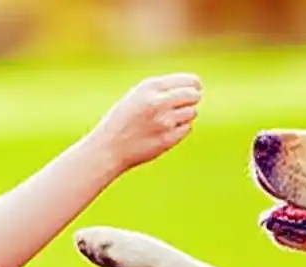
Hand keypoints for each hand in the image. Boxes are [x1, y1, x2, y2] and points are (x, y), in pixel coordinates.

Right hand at [86, 73, 202, 173]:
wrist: (109, 147)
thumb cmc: (124, 119)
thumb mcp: (138, 95)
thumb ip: (162, 89)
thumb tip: (195, 87)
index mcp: (150, 87)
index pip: (189, 80)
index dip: (195, 85)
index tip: (196, 88)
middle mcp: (158, 102)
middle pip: (194, 95)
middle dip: (194, 98)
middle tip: (188, 103)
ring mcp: (164, 121)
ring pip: (192, 112)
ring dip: (185, 115)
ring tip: (168, 120)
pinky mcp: (168, 139)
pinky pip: (187, 129)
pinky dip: (180, 129)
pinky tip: (164, 131)